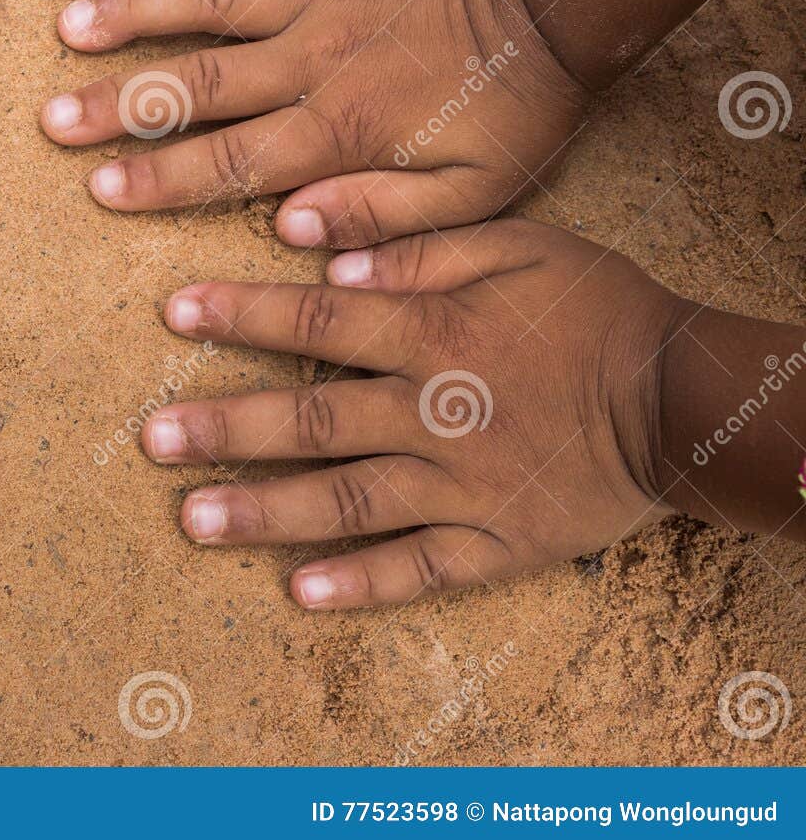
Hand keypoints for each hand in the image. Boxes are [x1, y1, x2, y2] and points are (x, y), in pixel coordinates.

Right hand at [42, 0, 584, 247]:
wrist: (560, 3)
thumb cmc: (514, 110)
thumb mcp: (469, 196)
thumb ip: (379, 219)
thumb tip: (290, 234)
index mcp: (336, 129)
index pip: (228, 162)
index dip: (158, 179)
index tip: (97, 188)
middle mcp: (311, 59)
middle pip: (195, 87)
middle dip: (116, 106)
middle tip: (51, 118)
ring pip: (208, 3)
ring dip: (134, 11)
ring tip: (69, 24)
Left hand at [139, 218, 686, 609]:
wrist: (687, 401)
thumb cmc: (599, 309)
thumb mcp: (520, 246)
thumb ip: (424, 247)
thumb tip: (331, 250)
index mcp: (436, 335)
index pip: (320, 318)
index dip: (243, 314)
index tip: (175, 311)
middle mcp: (434, 413)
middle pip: (313, 420)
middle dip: (226, 427)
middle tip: (152, 438)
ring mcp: (461, 487)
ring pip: (346, 501)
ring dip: (264, 511)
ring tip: (190, 520)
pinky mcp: (495, 543)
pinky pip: (419, 570)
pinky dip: (361, 584)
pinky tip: (299, 593)